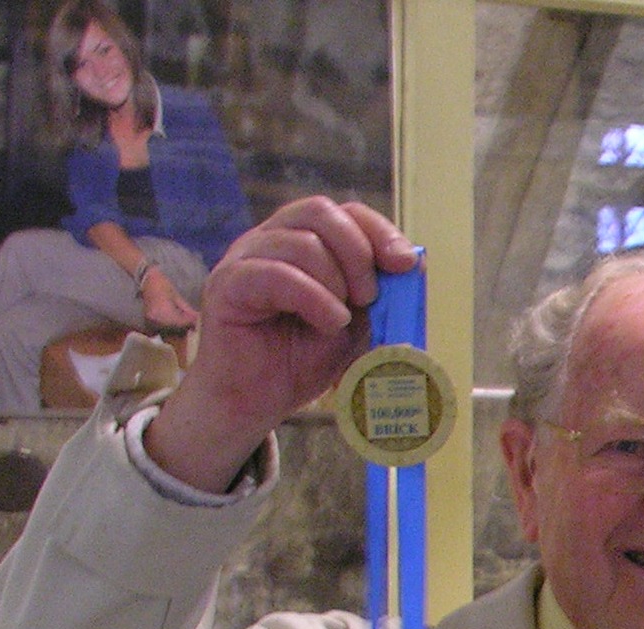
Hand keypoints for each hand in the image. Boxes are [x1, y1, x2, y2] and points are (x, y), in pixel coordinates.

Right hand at [145, 197, 414, 492]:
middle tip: (369, 298)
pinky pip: (275, 274)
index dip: (379, 231)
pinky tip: (328, 323)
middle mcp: (270, 240)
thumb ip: (381, 296)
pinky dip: (313, 297)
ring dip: (335, 283)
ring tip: (341, 321)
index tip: (405, 265)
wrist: (253, 401)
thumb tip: (416, 263)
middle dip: (358, 253)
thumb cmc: (300, 360)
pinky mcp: (227, 285)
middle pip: (320, 212)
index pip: (343, 212)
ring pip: (301, 243)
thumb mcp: (356, 325)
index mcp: (301, 240)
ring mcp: (245, 258)